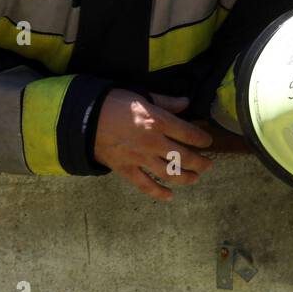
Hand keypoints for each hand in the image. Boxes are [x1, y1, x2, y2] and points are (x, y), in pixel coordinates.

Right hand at [94, 90, 213, 200]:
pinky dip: (158, 193)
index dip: (202, 140)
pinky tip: (169, 196)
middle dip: (200, 163)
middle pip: (184, 157)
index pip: (189, 134)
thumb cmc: (113, 103)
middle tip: (209, 165)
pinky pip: (145, 185)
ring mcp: (139, 158)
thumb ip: (166, 102)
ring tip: (195, 178)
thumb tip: (187, 102)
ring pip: (169, 173)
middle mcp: (153, 142)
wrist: (83, 118)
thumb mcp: (142, 96)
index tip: (208, 143)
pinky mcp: (125, 169)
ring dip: (185, 178)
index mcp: (158, 121)